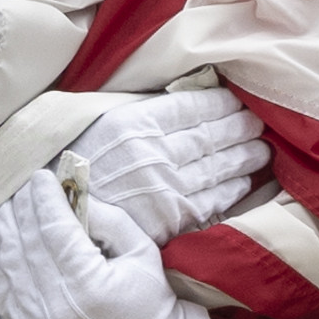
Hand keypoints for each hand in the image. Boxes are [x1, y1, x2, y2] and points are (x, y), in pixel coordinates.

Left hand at [0, 179, 213, 318]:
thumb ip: (108, 220)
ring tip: (6, 203)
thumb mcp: (142, 253)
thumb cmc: (150, 305)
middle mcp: (54, 305)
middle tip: (23, 184)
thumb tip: (73, 194)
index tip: (40, 175)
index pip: (52, 227)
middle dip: (20, 205)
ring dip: (0, 226)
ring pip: (3, 261)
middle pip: (24, 240)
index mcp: (88, 284)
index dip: (43, 196)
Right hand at [62, 84, 271, 238]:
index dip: (221, 103)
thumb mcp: (99, 123)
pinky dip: (232, 189)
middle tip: (259, 122)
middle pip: (211, 135)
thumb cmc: (74, 165)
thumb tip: (179, 98)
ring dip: (245, 156)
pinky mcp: (169, 219)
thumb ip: (138, 111)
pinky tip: (244, 180)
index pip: (191, 107)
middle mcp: (152, 153)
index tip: (236, 100)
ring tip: (261, 148)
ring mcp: (163, 188)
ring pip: (218, 167)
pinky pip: (211, 201)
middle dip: (241, 127)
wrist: (57, 216)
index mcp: (133, 123)